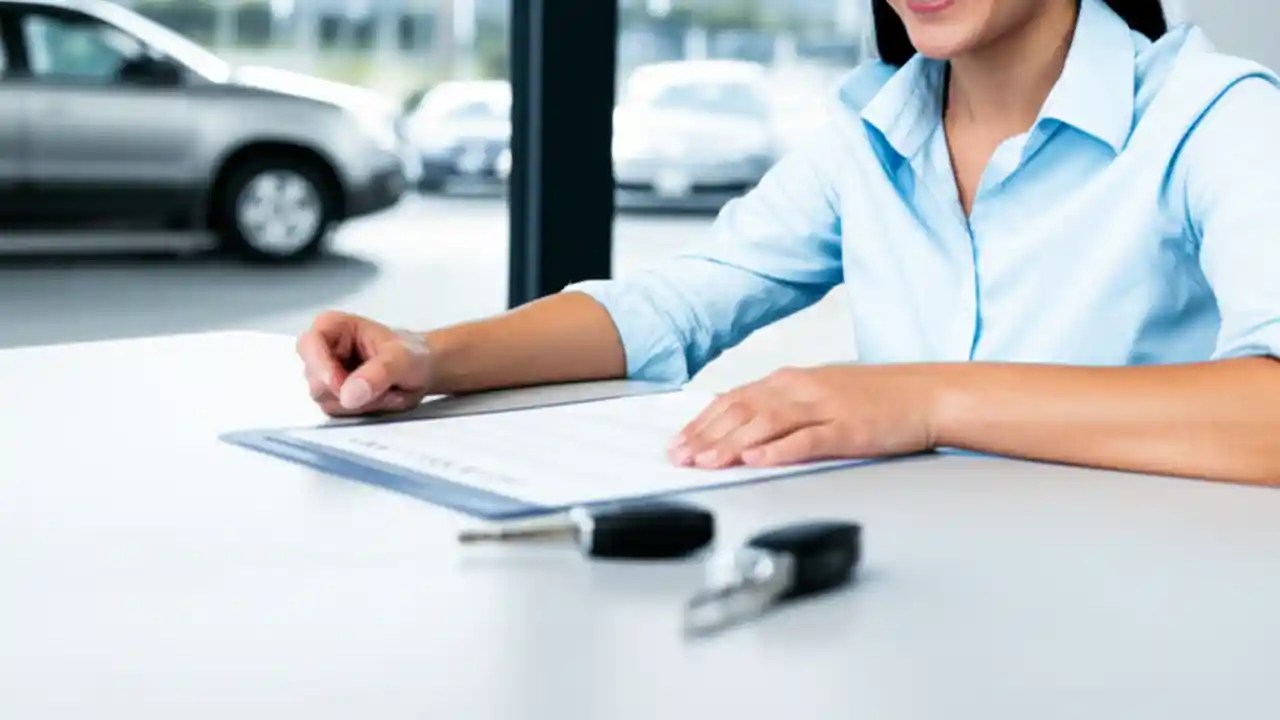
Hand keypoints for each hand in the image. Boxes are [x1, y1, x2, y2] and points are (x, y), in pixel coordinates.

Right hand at [296, 311, 433, 415]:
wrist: (424, 371)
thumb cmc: (412, 355)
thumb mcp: (402, 359)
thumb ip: (377, 373)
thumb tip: (349, 395)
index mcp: (331, 327)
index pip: (309, 345)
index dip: (322, 367)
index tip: (342, 385)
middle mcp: (321, 352)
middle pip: (316, 381)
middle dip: (351, 391)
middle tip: (384, 388)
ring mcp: (325, 378)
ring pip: (328, 401)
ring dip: (362, 403)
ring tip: (387, 391)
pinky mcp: (333, 398)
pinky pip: (339, 413)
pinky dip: (363, 411)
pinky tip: (381, 399)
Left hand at [668, 365, 942, 468]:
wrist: (926, 394)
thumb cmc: (875, 399)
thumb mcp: (818, 396)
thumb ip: (780, 408)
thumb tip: (739, 424)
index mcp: (791, 381)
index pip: (734, 400)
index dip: (701, 423)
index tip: (677, 442)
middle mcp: (802, 389)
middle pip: (742, 411)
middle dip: (706, 436)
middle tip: (679, 457)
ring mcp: (825, 407)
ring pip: (767, 423)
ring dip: (731, 443)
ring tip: (705, 461)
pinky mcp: (848, 428)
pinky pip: (808, 439)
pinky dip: (779, 449)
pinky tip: (757, 460)